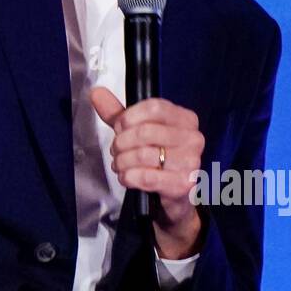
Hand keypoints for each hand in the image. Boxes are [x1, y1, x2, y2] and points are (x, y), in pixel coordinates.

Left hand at [90, 87, 204, 256]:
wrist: (172, 197)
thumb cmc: (156, 159)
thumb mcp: (136, 132)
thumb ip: (117, 113)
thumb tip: (97, 93)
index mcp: (185, 119)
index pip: (154, 107)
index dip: (129, 117)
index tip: (119, 127)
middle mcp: (193, 138)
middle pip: (145, 131)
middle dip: (121, 142)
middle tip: (116, 150)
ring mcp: (191, 162)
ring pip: (143, 155)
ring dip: (122, 161)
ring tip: (119, 164)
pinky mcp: (183, 184)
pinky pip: (146, 177)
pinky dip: (129, 177)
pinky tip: (127, 177)